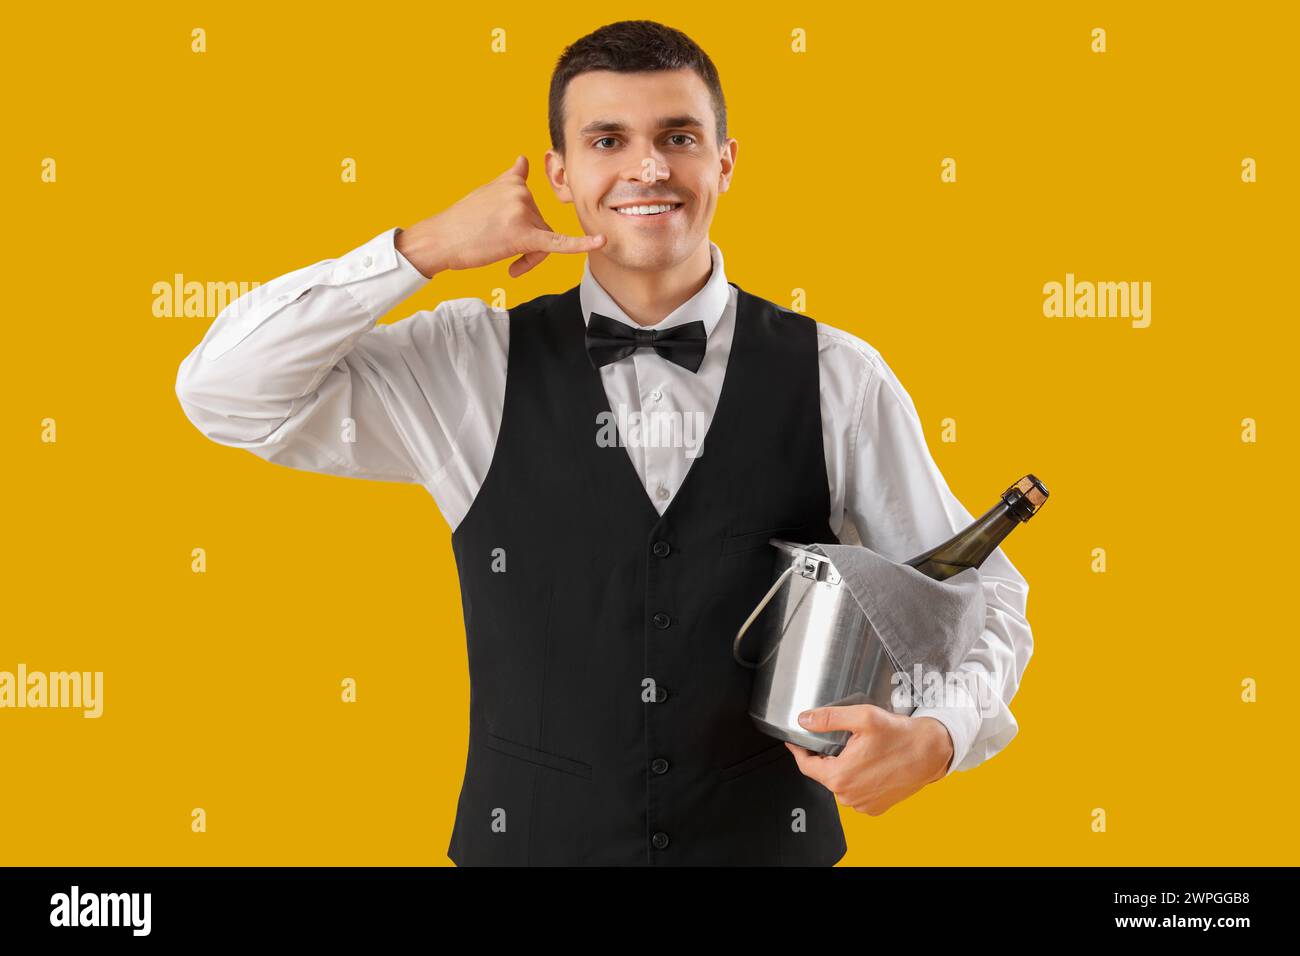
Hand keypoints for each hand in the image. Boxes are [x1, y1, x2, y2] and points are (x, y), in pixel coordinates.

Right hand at [396, 154, 604, 278]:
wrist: (438, 241)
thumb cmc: (460, 223)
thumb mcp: (485, 192)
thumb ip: (510, 179)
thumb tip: (524, 159)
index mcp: (513, 182)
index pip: (534, 206)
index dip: (525, 223)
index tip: (510, 225)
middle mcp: (519, 192)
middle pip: (542, 226)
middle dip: (528, 246)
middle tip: (505, 256)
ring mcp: (521, 211)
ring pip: (543, 242)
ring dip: (529, 258)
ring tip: (505, 262)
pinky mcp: (522, 234)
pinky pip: (557, 243)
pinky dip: (581, 245)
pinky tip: (600, 242)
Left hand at [785, 705, 953, 815]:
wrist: (932, 752)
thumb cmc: (902, 736)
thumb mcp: (863, 717)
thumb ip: (829, 718)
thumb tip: (805, 720)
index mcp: (841, 776)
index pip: (806, 766)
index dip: (798, 751)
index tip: (795, 742)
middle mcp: (849, 796)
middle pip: (824, 774)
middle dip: (826, 756)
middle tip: (837, 739)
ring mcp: (863, 805)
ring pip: (841, 783)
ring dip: (843, 768)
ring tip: (857, 750)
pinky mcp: (876, 808)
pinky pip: (856, 792)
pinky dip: (857, 779)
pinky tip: (868, 764)